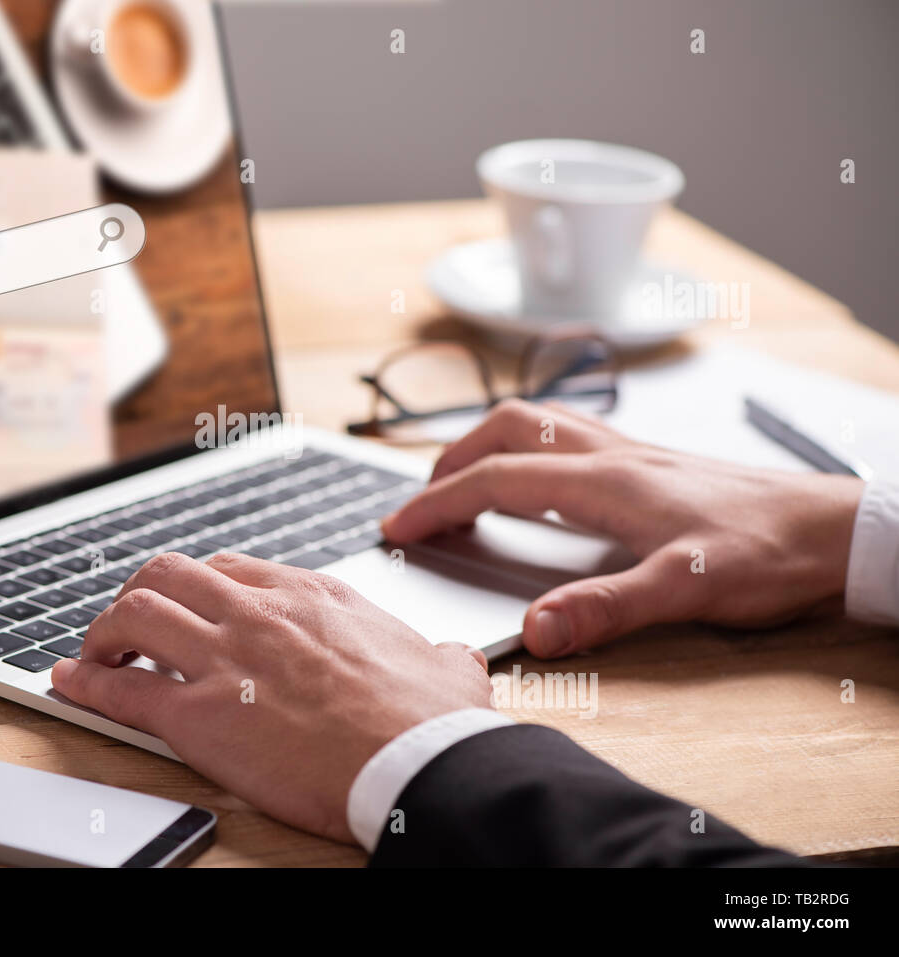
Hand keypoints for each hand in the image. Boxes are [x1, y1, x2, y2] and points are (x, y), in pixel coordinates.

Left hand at [50, 551, 493, 843]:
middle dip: (140, 592)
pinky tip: (70, 684)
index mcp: (313, 596)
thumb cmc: (431, 723)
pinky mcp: (200, 715)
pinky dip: (85, 683)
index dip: (197, 586)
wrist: (420, 764)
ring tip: (99, 652)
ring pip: (136, 611)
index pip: (231, 567)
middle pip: (171, 572)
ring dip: (106, 630)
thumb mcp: (445, 667)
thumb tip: (454, 658)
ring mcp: (226, 659)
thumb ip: (440, 655)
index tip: (188, 605)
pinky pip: (122, 687)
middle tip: (133, 624)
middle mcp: (260, 613)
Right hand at [382, 399, 864, 657]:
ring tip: (467, 484)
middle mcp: (612, 455)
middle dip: (453, 459)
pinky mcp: (651, 465)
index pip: (494, 478)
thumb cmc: (768, 552)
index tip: (396, 526)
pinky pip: (571, 440)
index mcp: (605, 480)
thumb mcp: (685, 589)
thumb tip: (534, 629)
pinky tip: (545, 489)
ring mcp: (632, 454)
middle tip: (424, 501)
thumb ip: (604, 607)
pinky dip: (532, 452)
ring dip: (490, 446)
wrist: (834, 529)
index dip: (435, 502)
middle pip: (509, 429)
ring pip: (540, 425)